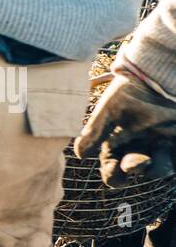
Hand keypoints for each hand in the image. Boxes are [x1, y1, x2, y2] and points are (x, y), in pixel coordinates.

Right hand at [75, 68, 175, 187]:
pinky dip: (172, 163)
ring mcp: (160, 143)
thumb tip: (80, 154)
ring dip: (155, 169)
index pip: (112, 166)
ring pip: (157, 168)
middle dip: (134, 168)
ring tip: (152, 161)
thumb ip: (95, 131)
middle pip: (134, 168)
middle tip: (137, 161)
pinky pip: (175, 159)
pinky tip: (168, 154)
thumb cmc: (131, 89)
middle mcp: (139, 145)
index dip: (111, 173)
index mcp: (118, 141)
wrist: (158, 73)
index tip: (113, 172)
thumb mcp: (109, 109)